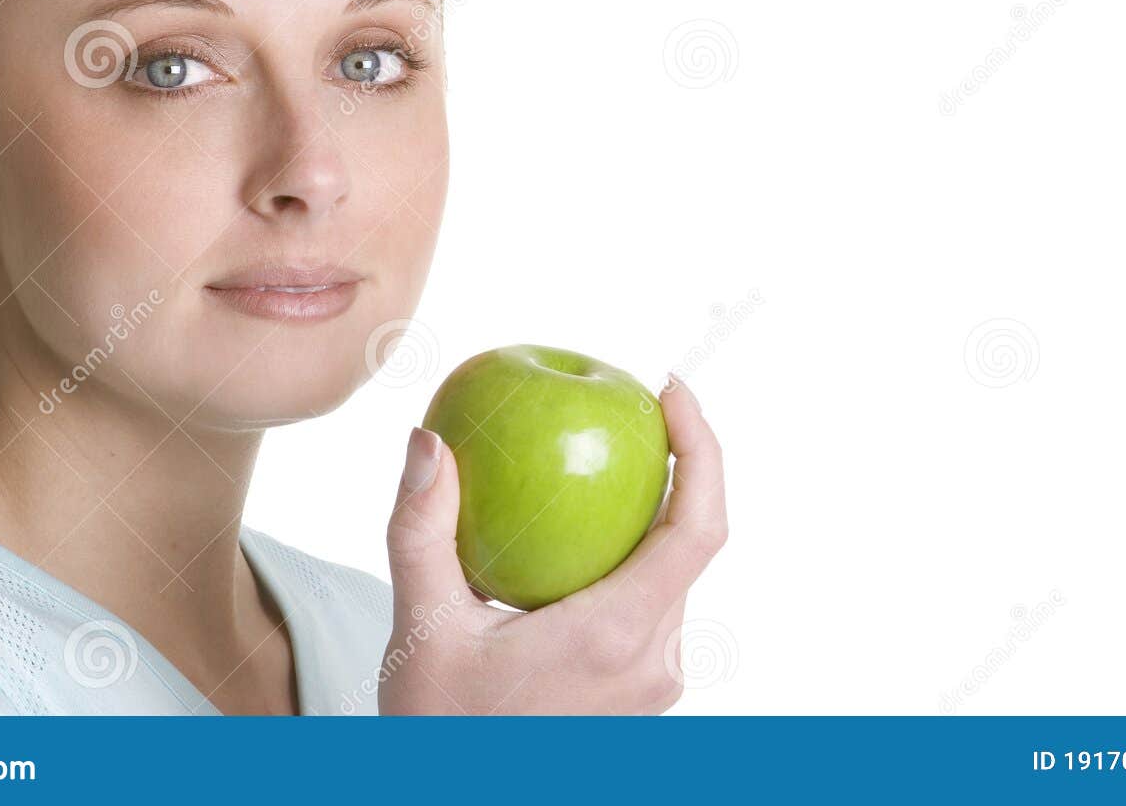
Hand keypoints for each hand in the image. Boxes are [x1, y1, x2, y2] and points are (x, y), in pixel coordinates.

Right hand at [379, 373, 727, 713]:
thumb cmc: (439, 735)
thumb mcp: (421, 629)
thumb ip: (422, 531)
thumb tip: (429, 442)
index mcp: (616, 638)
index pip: (699, 528)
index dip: (704, 449)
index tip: (673, 391)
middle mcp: (653, 662)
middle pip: (694, 543)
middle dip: (678, 466)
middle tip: (635, 406)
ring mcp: (653, 684)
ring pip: (674, 574)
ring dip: (651, 513)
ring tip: (607, 459)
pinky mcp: (641, 695)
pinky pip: (653, 604)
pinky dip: (632, 554)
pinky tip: (583, 531)